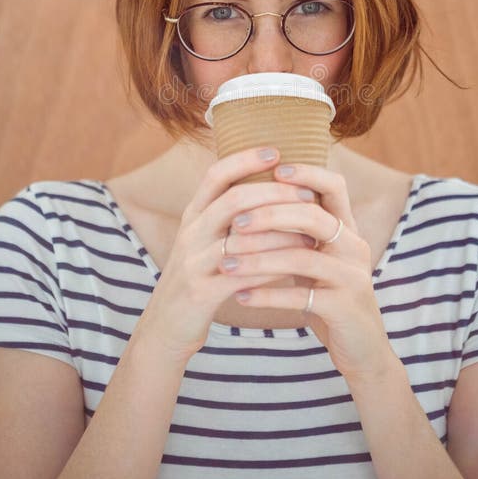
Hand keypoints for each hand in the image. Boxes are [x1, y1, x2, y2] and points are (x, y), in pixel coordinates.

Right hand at [136, 147, 319, 364]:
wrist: (165, 327)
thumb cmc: (198, 277)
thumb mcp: (204, 240)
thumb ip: (227, 215)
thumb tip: (268, 187)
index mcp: (193, 215)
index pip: (216, 174)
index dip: (245, 159)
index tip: (277, 151)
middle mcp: (191, 232)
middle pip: (233, 199)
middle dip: (275, 192)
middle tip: (308, 193)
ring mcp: (193, 262)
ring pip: (241, 237)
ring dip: (280, 232)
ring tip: (312, 232)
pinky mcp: (200, 292)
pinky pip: (242, 275)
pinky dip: (270, 268)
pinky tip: (294, 267)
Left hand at [218, 161, 394, 381]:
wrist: (362, 348)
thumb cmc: (329, 295)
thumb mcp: (319, 257)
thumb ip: (299, 232)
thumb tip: (255, 198)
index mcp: (348, 229)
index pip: (334, 186)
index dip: (306, 173)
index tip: (273, 169)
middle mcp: (354, 246)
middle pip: (313, 217)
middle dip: (270, 215)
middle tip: (234, 222)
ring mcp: (352, 277)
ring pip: (302, 257)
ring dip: (259, 259)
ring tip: (226, 262)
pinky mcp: (344, 307)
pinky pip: (300, 296)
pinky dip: (267, 294)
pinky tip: (240, 295)